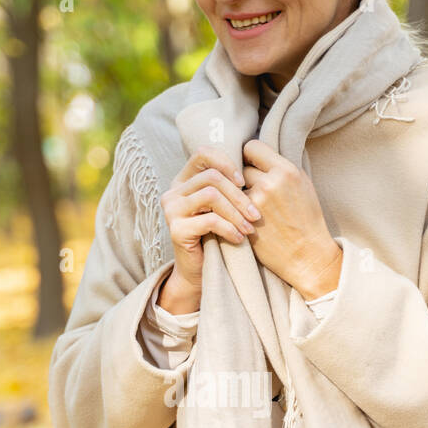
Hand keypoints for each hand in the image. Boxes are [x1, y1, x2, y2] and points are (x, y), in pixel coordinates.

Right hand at [158, 145, 261, 310]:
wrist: (201, 274)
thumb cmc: (218, 237)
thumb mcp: (223, 207)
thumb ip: (228, 185)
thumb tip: (254, 162)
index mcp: (183, 181)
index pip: (202, 154)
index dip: (226, 163)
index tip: (244, 181)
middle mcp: (173, 192)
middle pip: (211, 177)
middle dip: (239, 195)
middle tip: (256, 214)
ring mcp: (171, 210)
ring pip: (211, 195)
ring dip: (236, 213)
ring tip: (249, 228)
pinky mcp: (176, 229)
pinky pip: (209, 220)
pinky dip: (229, 229)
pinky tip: (239, 239)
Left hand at [241, 140, 342, 296]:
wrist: (307, 254)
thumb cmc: (307, 220)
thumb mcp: (303, 185)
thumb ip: (281, 168)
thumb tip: (259, 154)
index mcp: (287, 170)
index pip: (252, 147)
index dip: (249, 156)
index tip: (250, 166)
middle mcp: (270, 183)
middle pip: (240, 167)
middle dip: (243, 177)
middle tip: (249, 188)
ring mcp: (255, 202)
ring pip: (234, 188)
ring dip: (238, 195)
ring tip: (249, 205)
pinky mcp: (245, 220)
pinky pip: (231, 207)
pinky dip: (235, 211)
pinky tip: (243, 218)